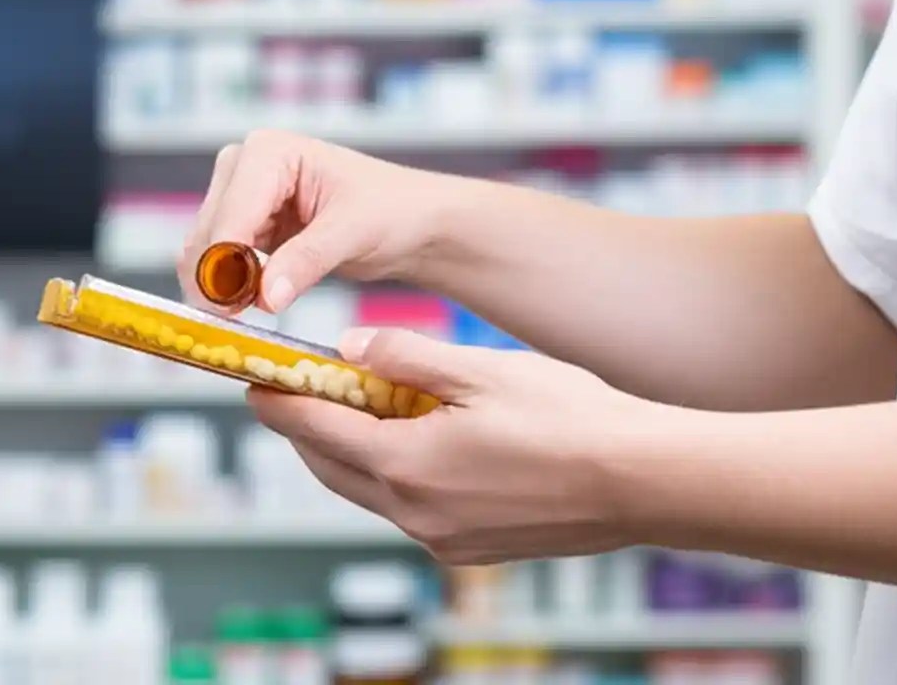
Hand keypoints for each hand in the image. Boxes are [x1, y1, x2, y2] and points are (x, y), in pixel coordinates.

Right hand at [177, 130, 446, 311]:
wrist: (409, 221)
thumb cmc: (392, 210)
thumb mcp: (353, 232)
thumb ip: (306, 261)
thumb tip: (265, 296)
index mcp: (268, 152)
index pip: (230, 215)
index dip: (224, 265)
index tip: (230, 310)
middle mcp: (243, 169)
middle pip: (206, 237)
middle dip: (218, 282)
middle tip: (236, 323)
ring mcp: (240, 200)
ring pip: (204, 256)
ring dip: (221, 291)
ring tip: (251, 316)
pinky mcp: (245, 230)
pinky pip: (220, 268)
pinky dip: (230, 292)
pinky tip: (256, 305)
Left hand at [248, 328, 668, 563]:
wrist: (641, 483)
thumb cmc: (569, 419)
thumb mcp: (481, 370)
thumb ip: (406, 357)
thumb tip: (352, 348)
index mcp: (406, 464)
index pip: (315, 429)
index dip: (279, 402)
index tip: (255, 382)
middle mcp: (412, 512)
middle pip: (330, 467)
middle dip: (306, 428)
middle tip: (299, 390)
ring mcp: (440, 538)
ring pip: (367, 490)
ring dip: (350, 451)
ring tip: (359, 408)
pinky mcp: (466, 549)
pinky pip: (406, 509)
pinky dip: (391, 474)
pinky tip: (415, 443)